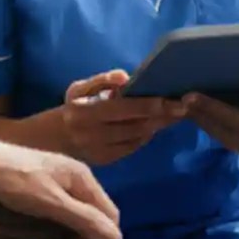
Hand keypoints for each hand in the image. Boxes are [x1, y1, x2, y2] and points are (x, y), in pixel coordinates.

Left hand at [0, 122, 122, 238]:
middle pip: (91, 215)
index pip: (108, 213)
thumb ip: (84, 219)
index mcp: (82, 178)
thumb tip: (117, 237)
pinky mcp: (43, 185)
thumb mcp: (51, 204)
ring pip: (73, 216)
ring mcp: (59, 180)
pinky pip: (58, 212)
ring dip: (62, 238)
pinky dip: (52, 229)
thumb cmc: (14, 182)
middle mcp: (75, 177)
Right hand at [62, 70, 186, 166]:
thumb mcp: (79, 88)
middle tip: (183, 107)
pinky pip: (132, 147)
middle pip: (134, 125)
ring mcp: (99, 150)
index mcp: (84, 111)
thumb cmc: (73, 108)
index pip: (122, 108)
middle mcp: (91, 133)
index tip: (171, 99)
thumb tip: (125, 77)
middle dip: (161, 117)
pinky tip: (156, 125)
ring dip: (157, 126)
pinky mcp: (106, 161)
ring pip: (136, 138)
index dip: (148, 105)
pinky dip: (146, 136)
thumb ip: (101, 80)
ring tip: (175, 115)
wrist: (55, 140)